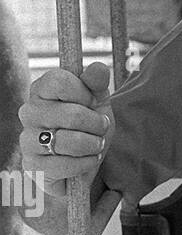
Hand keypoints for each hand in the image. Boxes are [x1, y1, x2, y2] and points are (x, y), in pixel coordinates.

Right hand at [19, 62, 113, 196]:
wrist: (85, 161)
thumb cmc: (89, 127)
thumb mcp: (97, 101)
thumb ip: (96, 83)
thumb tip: (98, 67)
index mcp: (41, 90)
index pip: (60, 81)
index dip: (84, 94)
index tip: (91, 102)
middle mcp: (29, 112)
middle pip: (71, 114)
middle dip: (96, 125)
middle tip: (100, 129)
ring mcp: (27, 140)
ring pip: (68, 141)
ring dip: (92, 145)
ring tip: (95, 145)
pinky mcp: (33, 166)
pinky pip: (65, 165)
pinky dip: (85, 164)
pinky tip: (86, 161)